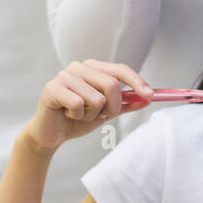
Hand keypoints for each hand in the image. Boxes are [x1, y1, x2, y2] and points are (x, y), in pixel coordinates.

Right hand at [25, 61, 153, 149]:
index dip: (137, 82)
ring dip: (91, 115)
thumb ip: (125, 104)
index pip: (120, 69)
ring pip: (96, 98)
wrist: (51, 134)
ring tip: (78, 115)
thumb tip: (147, 98)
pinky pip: (78, 105)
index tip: (150, 96)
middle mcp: (78, 67)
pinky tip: (67, 115)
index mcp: (92, 68)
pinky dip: (77, 116)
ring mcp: (64, 76)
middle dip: (112, 107)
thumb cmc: (78, 119)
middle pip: (111, 84)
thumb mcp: (106, 112)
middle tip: (101, 115)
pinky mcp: (52, 88)